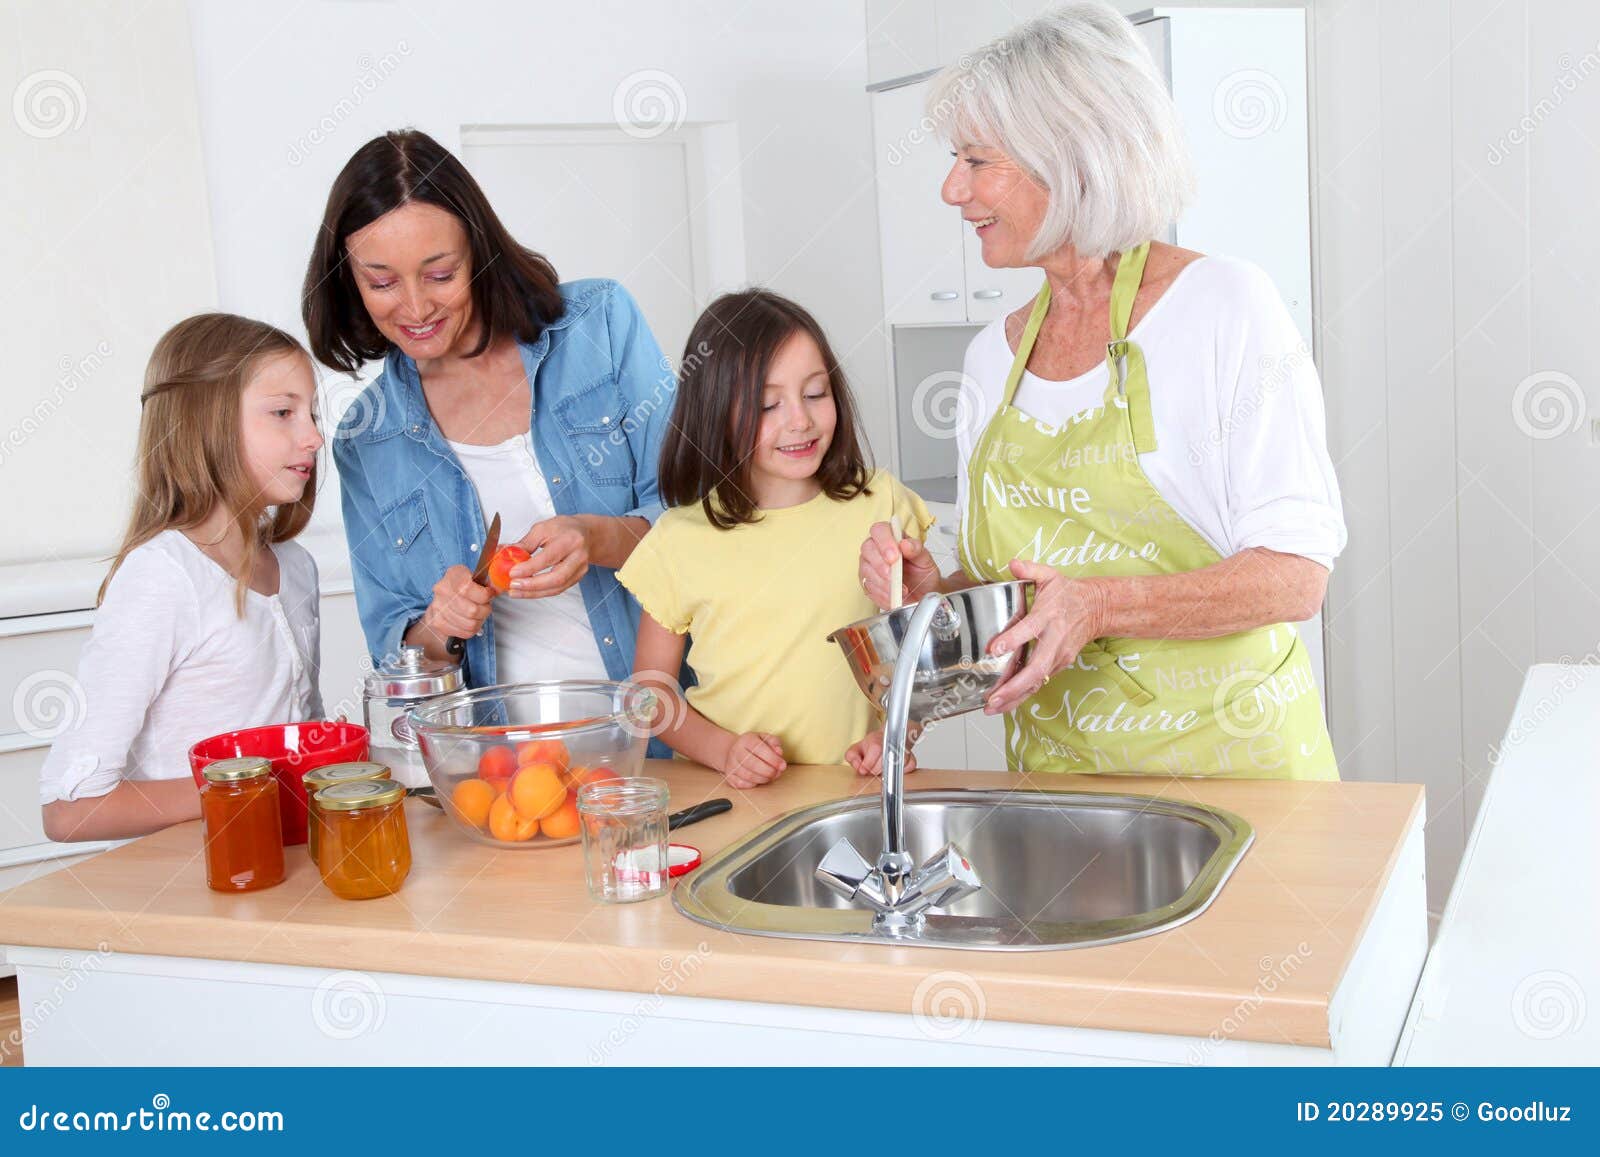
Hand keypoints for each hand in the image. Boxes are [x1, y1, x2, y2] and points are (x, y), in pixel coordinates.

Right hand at [421, 564, 493, 641]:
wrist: (443, 596)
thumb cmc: (464, 584)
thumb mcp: (476, 577)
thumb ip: (490, 582)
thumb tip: (499, 589)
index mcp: (453, 575)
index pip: (467, 589)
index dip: (484, 595)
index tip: (489, 594)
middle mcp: (443, 591)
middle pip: (471, 610)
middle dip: (485, 610)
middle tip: (485, 607)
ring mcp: (439, 608)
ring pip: (470, 624)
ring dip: (480, 621)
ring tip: (479, 614)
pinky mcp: (439, 623)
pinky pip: (465, 632)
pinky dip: (472, 629)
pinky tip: (471, 621)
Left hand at [510, 515, 590, 597]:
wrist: (587, 535)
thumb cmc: (565, 529)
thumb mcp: (543, 528)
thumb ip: (525, 543)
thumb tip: (506, 553)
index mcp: (569, 540)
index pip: (549, 557)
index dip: (530, 568)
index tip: (512, 572)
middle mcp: (578, 557)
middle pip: (557, 577)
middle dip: (532, 585)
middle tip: (513, 585)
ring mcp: (580, 570)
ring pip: (557, 588)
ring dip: (534, 593)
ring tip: (516, 591)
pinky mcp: (577, 579)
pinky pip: (558, 590)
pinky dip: (540, 593)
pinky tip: (527, 591)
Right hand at [721, 732, 785, 788]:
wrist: (733, 750)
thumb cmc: (753, 745)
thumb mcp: (764, 738)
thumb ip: (774, 742)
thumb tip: (779, 752)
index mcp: (746, 740)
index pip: (758, 748)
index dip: (773, 759)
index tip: (783, 765)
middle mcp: (736, 751)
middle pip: (752, 764)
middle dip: (769, 771)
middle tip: (778, 772)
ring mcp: (731, 765)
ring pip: (748, 776)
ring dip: (763, 778)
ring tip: (771, 776)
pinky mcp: (729, 776)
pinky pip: (742, 784)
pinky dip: (753, 784)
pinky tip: (759, 779)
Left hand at [844, 727, 919, 776]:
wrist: (891, 736)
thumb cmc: (874, 744)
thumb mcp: (857, 748)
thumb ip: (852, 756)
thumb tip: (858, 766)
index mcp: (877, 743)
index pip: (873, 756)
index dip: (867, 765)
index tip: (864, 769)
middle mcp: (892, 747)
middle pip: (883, 766)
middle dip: (875, 771)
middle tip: (873, 768)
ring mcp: (903, 753)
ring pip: (895, 770)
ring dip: (887, 773)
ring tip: (883, 767)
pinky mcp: (912, 760)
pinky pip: (906, 771)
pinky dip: (899, 773)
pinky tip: (893, 768)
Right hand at [859, 520, 940, 608]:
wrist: (922, 592)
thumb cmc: (921, 572)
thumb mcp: (925, 559)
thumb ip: (916, 549)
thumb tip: (905, 544)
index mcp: (891, 536)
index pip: (879, 530)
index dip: (884, 542)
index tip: (894, 556)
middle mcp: (876, 549)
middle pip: (867, 549)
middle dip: (880, 564)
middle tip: (893, 575)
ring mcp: (869, 566)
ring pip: (866, 570)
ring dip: (883, 582)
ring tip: (901, 588)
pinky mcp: (867, 583)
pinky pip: (869, 587)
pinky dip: (883, 593)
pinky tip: (894, 595)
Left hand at [982, 559, 1108, 715]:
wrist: (1097, 609)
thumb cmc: (1068, 593)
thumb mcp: (1050, 576)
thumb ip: (1030, 570)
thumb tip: (1013, 564)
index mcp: (1049, 615)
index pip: (1031, 629)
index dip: (1014, 639)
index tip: (994, 649)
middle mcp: (1054, 640)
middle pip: (1036, 668)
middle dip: (1013, 687)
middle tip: (991, 698)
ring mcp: (1058, 656)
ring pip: (1036, 682)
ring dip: (1014, 698)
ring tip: (991, 708)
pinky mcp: (1058, 665)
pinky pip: (1038, 683)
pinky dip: (1022, 695)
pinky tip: (1004, 704)